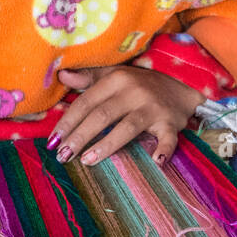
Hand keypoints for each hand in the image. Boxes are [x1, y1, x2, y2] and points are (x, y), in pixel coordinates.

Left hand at [48, 66, 203, 166]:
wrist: (183, 88)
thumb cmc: (141, 84)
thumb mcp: (115, 74)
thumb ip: (88, 77)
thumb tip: (62, 76)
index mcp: (117, 79)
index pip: (86, 102)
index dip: (68, 122)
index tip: (52, 141)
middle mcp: (134, 91)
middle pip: (102, 115)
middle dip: (80, 137)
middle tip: (63, 156)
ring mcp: (153, 108)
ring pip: (127, 127)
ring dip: (106, 145)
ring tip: (87, 161)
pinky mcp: (171, 123)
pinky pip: (168, 138)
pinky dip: (163, 150)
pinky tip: (155, 162)